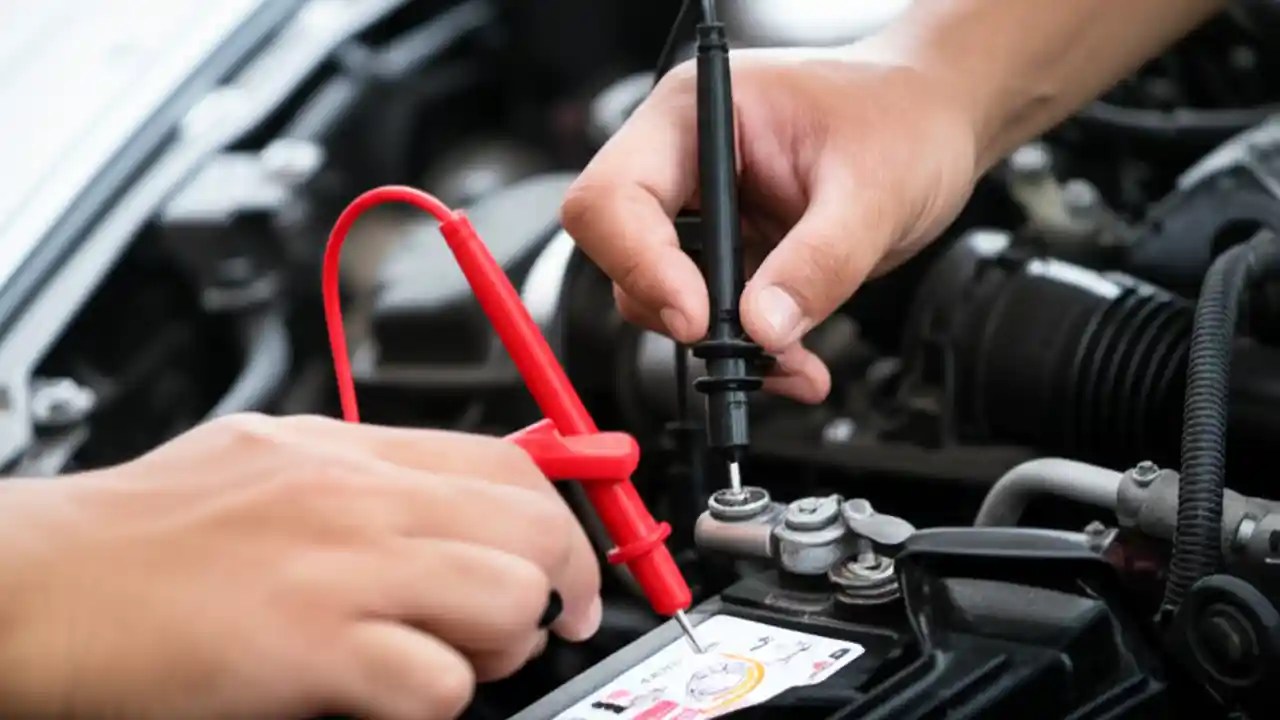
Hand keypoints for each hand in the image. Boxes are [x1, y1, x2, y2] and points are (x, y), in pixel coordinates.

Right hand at [0, 414, 600, 719]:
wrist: (48, 585)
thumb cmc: (145, 532)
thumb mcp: (271, 458)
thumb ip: (371, 473)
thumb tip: (456, 497)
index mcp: (351, 450)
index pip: (511, 462)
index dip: (562, 519)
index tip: (569, 565)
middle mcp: (361, 500)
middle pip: (531, 528)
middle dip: (559, 585)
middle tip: (540, 622)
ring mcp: (342, 572)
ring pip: (508, 602)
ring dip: (500, 645)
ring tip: (452, 656)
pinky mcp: (315, 651)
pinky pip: (437, 683)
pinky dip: (433, 699)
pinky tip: (385, 690)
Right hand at [562, 46, 981, 402]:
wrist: (933, 124)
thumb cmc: (904, 118)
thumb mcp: (875, 189)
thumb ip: (819, 260)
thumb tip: (763, 328)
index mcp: (698, 113)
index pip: (616, 194)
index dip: (641, 263)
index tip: (696, 317)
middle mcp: (684, 158)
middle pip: (621, 248)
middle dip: (676, 308)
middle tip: (742, 344)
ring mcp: (702, 209)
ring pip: (660, 293)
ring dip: (719, 342)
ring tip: (791, 360)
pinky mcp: (727, 253)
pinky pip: (711, 315)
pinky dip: (749, 350)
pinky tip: (794, 361)